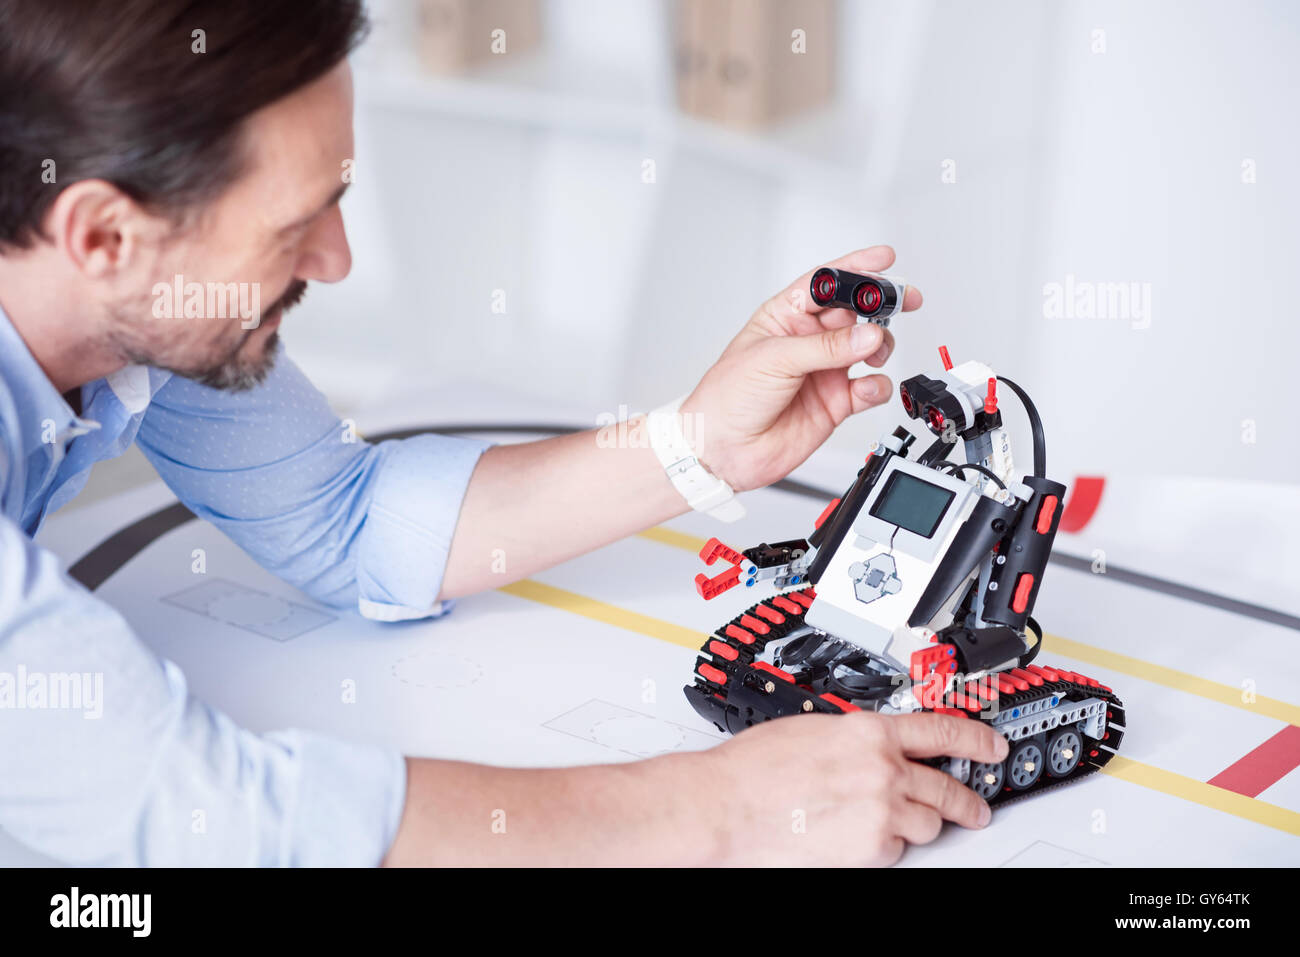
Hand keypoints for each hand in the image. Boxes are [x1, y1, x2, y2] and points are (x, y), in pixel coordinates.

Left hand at [679, 245, 920, 491]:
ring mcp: (824, 371)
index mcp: (785, 318)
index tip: (885, 259)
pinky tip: (865, 388)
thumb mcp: (774, 359)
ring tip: (874, 353)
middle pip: (855, 312)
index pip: (826, 284)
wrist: (723, 449)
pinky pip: (870, 388)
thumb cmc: (728, 397)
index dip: (855, 269)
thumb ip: (824, 347)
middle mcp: (808, 342)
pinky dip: (876, 386)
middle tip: (904, 301)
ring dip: (880, 345)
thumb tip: (867, 334)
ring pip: (869, 347)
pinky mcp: (836, 403)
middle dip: (881, 304)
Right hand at [700, 710, 1008, 865]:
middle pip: (946, 785)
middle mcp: (883, 768)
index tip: (992, 745)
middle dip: (967, 800)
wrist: (727, 804)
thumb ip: (852, 738)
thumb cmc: (753, 768)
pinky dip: (886, 846)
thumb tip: (870, 748)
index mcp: (868, 731)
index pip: (941, 729)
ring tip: (902, 826)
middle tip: (976, 807)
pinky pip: (898, 851)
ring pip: (928, 823)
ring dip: (920, 824)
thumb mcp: (812, 730)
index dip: (975, 738)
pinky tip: (864, 838)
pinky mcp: (873, 847)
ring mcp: (882, 809)